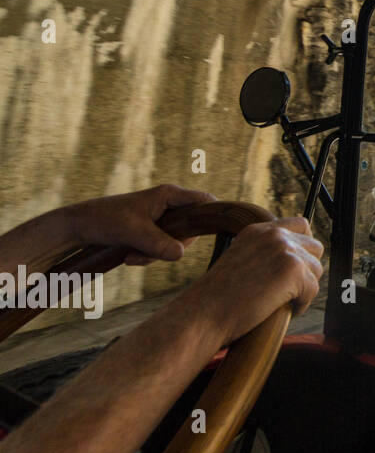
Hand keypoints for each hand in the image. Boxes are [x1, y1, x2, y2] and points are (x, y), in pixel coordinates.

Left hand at [61, 184, 216, 264]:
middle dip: (172, 246)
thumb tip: (181, 255)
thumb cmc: (105, 220)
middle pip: (190, 229)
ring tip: (132, 257)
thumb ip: (158, 244)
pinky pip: (162, 246)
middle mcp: (169, 204)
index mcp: (169, 195)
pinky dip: (148, 255)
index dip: (215, 214)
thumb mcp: (132, 233)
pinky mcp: (152, 229)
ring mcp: (161, 217)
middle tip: (150, 255)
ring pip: (174, 241)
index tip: (219, 232)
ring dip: (155, 254)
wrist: (78, 226)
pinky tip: (129, 257)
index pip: (204, 200)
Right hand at [182, 217, 323, 345]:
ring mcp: (285, 250)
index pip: (301, 225)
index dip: (304, 247)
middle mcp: (274, 234)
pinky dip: (300, 305)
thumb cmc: (217, 298)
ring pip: (316, 270)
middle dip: (307, 270)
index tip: (298, 267)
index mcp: (259, 230)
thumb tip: (296, 260)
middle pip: (315, 247)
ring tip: (279, 302)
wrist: (203, 314)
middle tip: (288, 290)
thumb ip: (265, 253)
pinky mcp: (293, 270)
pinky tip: (280, 310)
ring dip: (304, 289)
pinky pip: (313, 290)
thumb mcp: (240, 260)